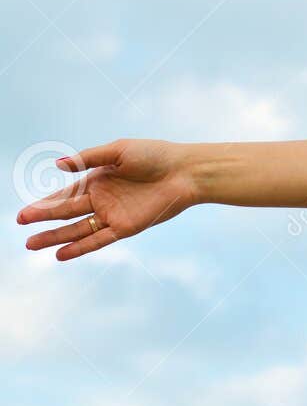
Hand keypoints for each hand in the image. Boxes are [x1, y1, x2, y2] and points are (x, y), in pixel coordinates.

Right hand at [17, 139, 198, 260]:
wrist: (186, 172)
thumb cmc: (156, 155)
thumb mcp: (119, 151)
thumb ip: (88, 158)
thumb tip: (57, 164)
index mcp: (99, 179)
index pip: (65, 194)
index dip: (45, 203)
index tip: (24, 213)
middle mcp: (103, 198)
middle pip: (67, 212)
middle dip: (43, 219)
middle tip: (21, 225)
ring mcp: (114, 214)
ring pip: (78, 229)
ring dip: (55, 237)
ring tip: (31, 244)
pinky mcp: (127, 227)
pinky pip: (99, 240)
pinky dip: (80, 247)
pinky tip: (60, 254)